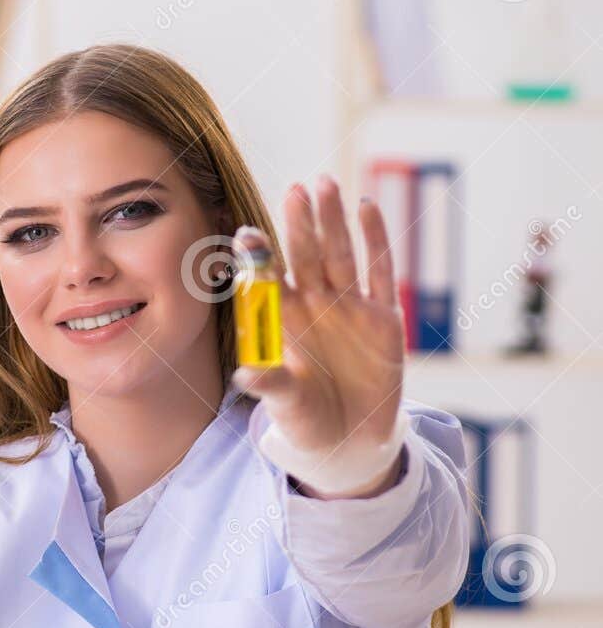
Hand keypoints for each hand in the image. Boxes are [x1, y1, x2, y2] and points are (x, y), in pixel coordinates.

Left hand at [232, 176, 403, 460]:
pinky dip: (375, 239)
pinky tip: (366, 206)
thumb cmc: (308, 421)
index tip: (247, 234)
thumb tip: (244, 374)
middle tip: (296, 190)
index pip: (269, 282)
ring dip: (333, 221)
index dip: (260, 258)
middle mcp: (314, 307)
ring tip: (326, 185)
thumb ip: (272, 384)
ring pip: (340, 254)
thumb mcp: (288, 406)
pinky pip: (379, 271)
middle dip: (301, 225)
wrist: (350, 442)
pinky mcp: (384, 317)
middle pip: (306, 256)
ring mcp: (350, 308)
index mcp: (284, 323)